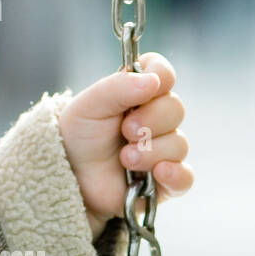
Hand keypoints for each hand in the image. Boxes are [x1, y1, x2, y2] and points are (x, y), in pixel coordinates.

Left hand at [58, 52, 193, 235]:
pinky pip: (185, 177)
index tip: (152, 83)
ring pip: (179, 144)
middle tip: (125, 130)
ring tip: (124, 159)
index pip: (163, 74)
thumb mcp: (89, 106)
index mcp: (137, 94)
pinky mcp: (165, 181)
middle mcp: (155, 119)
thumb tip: (154, 79)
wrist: (69, 176)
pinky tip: (158, 173)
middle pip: (176, 108)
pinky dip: (175, 174)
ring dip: (150, 151)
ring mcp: (162, 149)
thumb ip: (118, 87)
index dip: (161, 74)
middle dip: (151, 119)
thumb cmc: (79, 137)